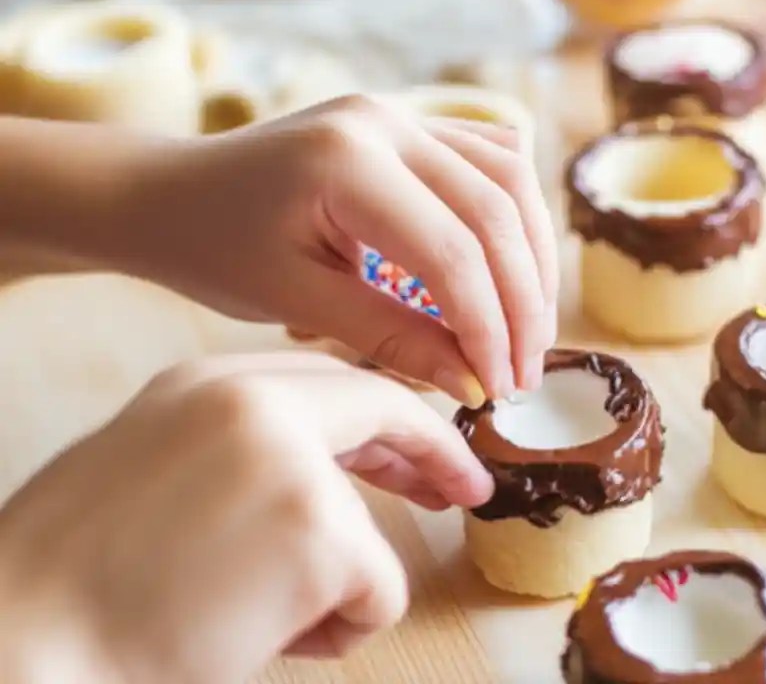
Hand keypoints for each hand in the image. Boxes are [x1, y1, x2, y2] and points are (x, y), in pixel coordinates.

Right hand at [0, 353, 492, 683]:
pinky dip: (337, 632)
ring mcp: (296, 464)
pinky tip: (259, 638)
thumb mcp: (157, 467)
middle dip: (434, 454)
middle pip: (381, 409)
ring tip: (245, 618)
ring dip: (334, 591)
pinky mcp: (324, 536)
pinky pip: (378, 595)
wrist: (24, 641)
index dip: (390, 417)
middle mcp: (256, 403)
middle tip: (467, 492)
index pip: (333, 378)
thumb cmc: (84, 579)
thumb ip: (244, 447)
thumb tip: (331, 467)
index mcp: (207, 382)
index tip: (429, 448)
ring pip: (375, 535)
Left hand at [119, 95, 557, 404]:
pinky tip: (516, 273)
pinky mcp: (413, 124)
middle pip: (497, 211)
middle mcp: (386, 121)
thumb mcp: (295, 301)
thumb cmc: (215, 249)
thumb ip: (392, 337)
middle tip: (525, 375)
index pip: (451, 251)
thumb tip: (475, 383)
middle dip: (523, 303)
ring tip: (531, 334)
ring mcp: (404, 113)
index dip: (488, 327)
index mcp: (346, 160)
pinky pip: (494, 162)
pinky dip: (516, 221)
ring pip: (512, 179)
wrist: (169, 194)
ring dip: (533, 261)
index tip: (499, 390)